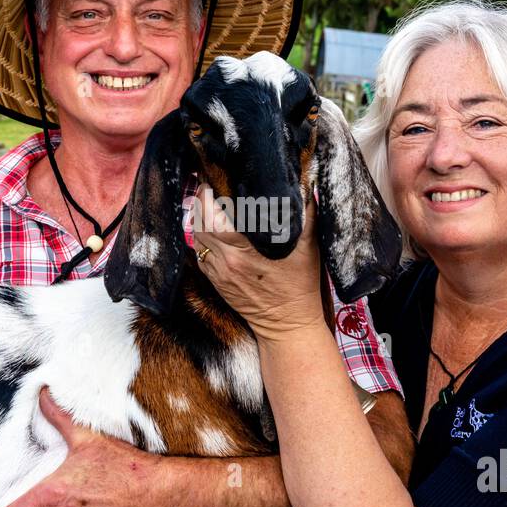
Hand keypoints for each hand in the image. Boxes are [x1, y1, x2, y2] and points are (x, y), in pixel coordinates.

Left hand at [192, 185, 323, 340]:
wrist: (288, 325)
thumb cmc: (301, 285)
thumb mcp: (309, 247)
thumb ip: (306, 213)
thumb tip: (303, 182)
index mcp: (244, 251)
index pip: (211, 218)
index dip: (208, 196)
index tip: (214, 181)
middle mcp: (226, 262)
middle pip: (199, 225)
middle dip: (202, 203)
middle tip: (212, 187)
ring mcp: (218, 273)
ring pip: (197, 239)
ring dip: (201, 219)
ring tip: (212, 204)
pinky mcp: (216, 281)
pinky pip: (201, 253)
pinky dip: (203, 238)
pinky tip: (214, 228)